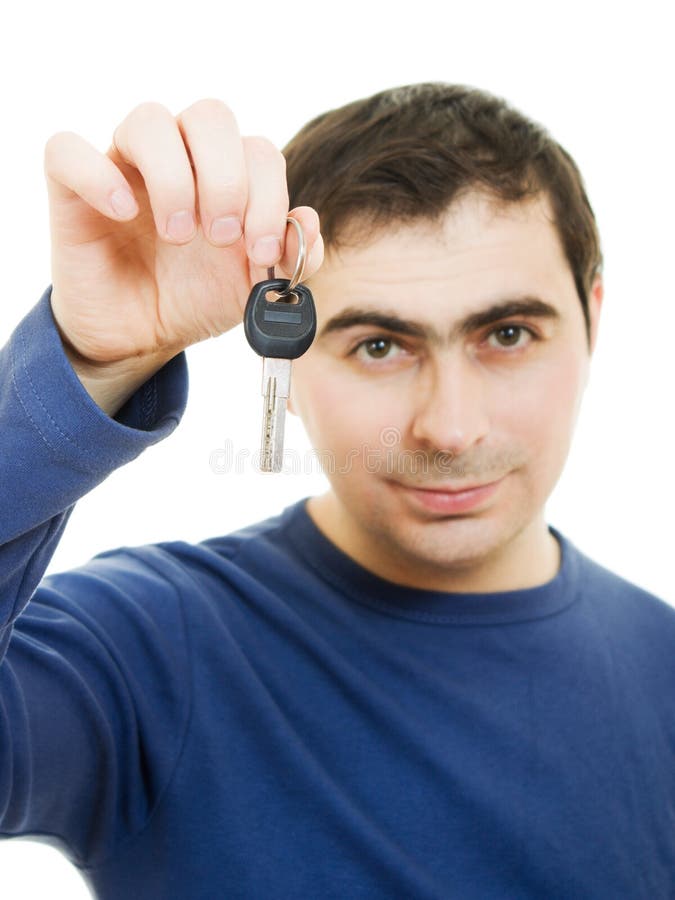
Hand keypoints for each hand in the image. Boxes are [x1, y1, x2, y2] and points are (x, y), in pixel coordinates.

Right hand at [44, 98, 323, 371]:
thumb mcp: (253, 288)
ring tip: (178, 235)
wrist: (141, 336)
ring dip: (174, 177)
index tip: (262, 251)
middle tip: (221, 237)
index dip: (270, 196)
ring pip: (148, 119)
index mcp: (227, 175)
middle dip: (228, 179)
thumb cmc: (195, 298)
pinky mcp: (73, 186)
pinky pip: (69, 151)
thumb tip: (310, 222)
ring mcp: (125, 165)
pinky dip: (98, 175)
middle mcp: (180, 157)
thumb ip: (292, 259)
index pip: (259, 150)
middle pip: (211, 116)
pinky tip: (123, 214)